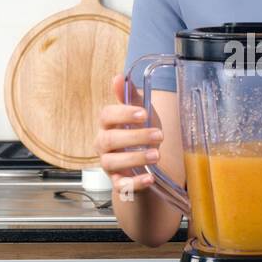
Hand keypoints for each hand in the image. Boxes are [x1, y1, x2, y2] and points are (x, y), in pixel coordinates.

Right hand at [94, 74, 163, 200]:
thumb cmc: (139, 133)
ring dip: (134, 158)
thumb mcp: (139, 113)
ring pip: (112, 162)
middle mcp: (102, 144)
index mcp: (107, 124)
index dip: (123, 114)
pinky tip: (149, 178)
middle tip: (159, 135)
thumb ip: (131, 96)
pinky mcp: (116, 182)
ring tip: (157, 155)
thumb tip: (119, 76)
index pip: (106, 116)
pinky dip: (134, 183)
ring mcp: (107, 164)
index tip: (143, 114)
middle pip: (108, 140)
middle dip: (134, 137)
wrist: (143, 162)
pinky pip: (120, 185)